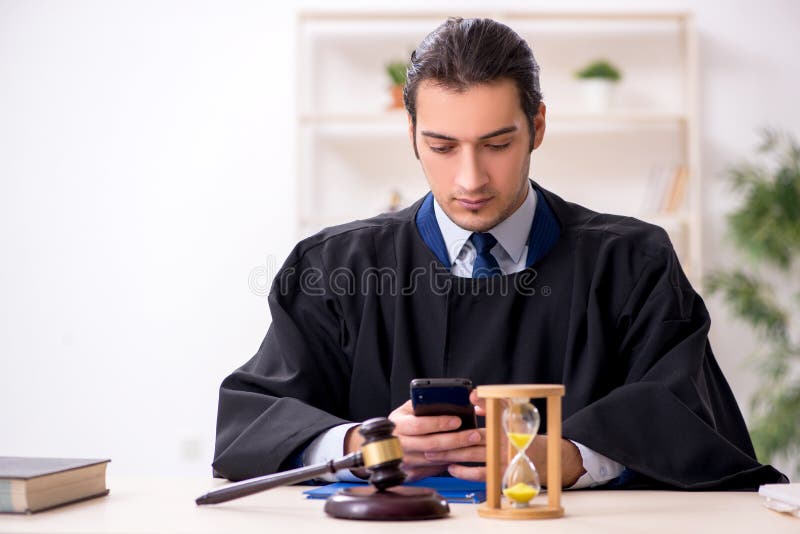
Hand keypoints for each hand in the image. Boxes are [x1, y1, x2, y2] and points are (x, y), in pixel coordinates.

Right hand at [387, 400, 484, 481]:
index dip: (439, 423)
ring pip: (435, 459)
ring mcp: (405, 463)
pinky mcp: (411, 474)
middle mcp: (399, 446)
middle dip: (455, 439)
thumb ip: (421, 404)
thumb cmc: (400, 424)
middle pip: (430, 445)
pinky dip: (450, 463)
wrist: (381, 447)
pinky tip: (463, 456)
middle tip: (474, 434)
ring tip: (474, 445)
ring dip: (456, 453)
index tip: (457, 419)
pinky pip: (434, 469)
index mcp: (397, 426)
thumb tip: (446, 400)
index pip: (419, 425)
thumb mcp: (405, 410)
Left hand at [445, 391, 585, 486]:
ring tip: (433, 453)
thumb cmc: (521, 435)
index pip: (494, 411)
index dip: (478, 406)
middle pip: (474, 437)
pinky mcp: (503, 473)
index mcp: (509, 423)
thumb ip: (494, 406)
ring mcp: (505, 457)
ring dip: (451, 454)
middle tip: (430, 437)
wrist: (543, 458)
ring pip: (474, 455)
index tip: (465, 401)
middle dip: (450, 437)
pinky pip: (481, 474)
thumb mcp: (514, 415)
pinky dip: (465, 472)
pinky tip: (451, 468)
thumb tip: (474, 400)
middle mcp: (507, 440)